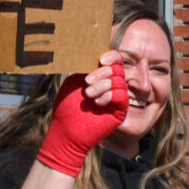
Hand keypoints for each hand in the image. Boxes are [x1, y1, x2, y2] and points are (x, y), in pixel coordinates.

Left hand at [37, 51, 128, 176]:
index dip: (112, 57)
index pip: (115, 60)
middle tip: (87, 83)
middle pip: (118, 69)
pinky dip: (109, 96)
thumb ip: (88, 69)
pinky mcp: (121, 110)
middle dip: (102, 73)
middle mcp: (111, 85)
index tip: (100, 61)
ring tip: (88, 95)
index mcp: (101, 76)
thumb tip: (101, 57)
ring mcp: (117, 98)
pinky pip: (121, 95)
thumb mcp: (75, 82)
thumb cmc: (67, 107)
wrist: (67, 130)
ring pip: (119, 82)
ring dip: (102, 86)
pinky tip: (97, 103)